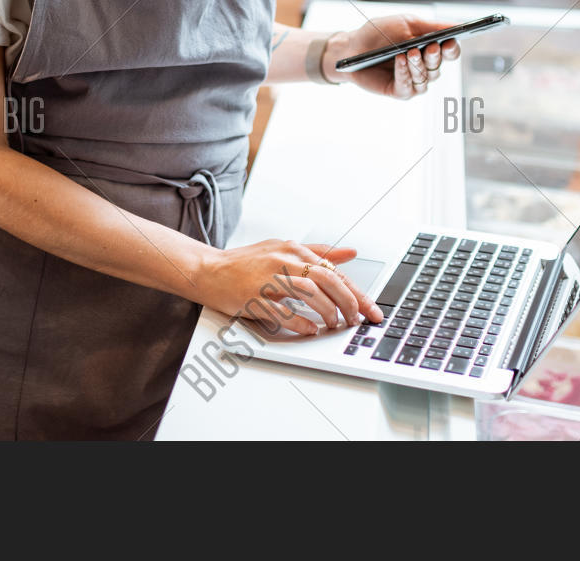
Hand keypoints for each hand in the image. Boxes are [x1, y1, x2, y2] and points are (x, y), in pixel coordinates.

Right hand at [196, 240, 382, 336]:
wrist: (208, 270)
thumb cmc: (245, 264)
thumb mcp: (282, 250)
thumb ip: (317, 252)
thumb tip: (350, 253)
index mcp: (293, 249)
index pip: (335, 271)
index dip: (357, 293)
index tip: (371, 309)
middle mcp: (283, 259)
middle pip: (327, 280)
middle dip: (348, 303)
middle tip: (356, 320)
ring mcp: (267, 278)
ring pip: (309, 293)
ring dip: (327, 312)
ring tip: (334, 325)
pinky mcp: (253, 295)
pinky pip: (282, 311)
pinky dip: (300, 322)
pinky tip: (310, 330)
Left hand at [322, 15, 460, 98]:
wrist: (351, 46)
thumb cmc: (379, 33)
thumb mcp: (406, 24)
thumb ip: (431, 26)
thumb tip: (457, 26)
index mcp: (429, 50)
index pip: (449, 53)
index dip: (452, 48)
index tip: (450, 41)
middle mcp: (424, 68)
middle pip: (438, 67)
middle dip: (435, 57)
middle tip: (431, 47)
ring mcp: (412, 81)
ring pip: (425, 79)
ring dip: (418, 65)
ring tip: (411, 52)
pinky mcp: (398, 91)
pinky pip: (407, 86)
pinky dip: (404, 73)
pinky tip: (400, 60)